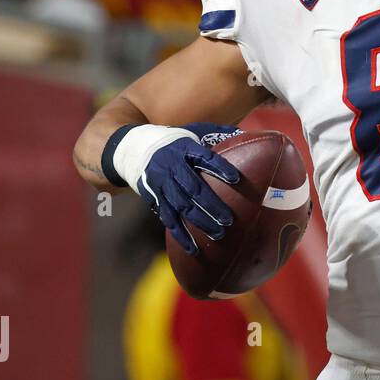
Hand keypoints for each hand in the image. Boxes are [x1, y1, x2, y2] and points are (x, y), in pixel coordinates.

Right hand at [111, 123, 241, 253]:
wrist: (132, 149)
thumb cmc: (174, 140)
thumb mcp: (192, 131)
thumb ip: (217, 133)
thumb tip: (246, 134)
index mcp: (185, 148)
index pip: (205, 158)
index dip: (219, 167)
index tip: (236, 179)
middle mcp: (172, 167)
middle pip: (193, 188)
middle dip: (212, 204)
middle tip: (229, 220)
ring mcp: (162, 184)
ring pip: (182, 206)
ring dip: (200, 222)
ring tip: (218, 235)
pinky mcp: (155, 198)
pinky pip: (168, 219)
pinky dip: (181, 235)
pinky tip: (194, 249)